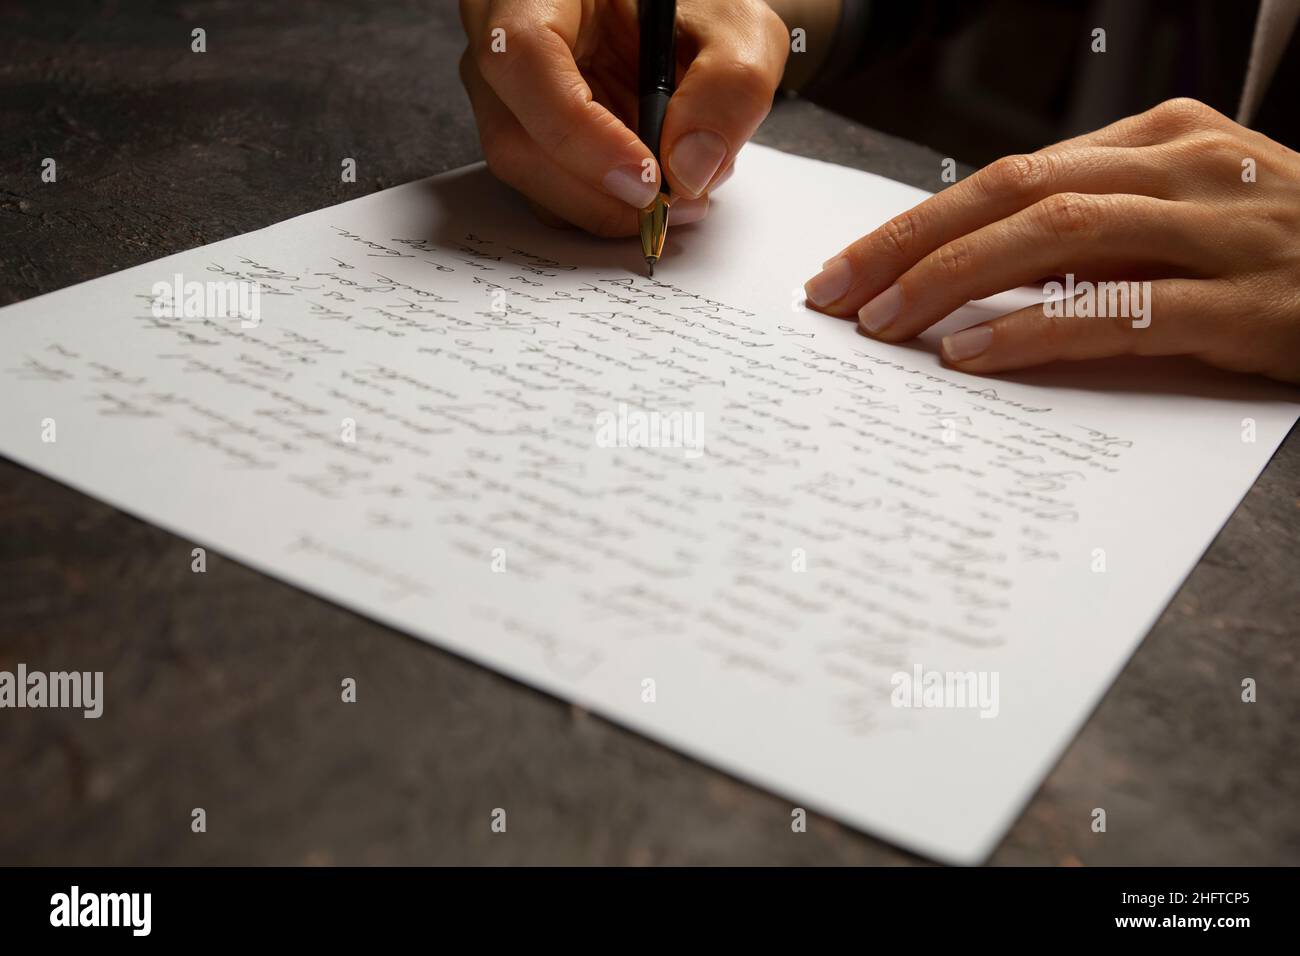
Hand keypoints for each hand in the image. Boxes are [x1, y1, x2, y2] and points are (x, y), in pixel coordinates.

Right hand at [458, 0, 788, 235]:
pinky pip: (548, 188)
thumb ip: (730, 87)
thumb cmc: (699, 10)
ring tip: (678, 196)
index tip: (646, 177)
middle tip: (673, 204)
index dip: (579, 130)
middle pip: (514, 138)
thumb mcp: (738, 29)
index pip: (523, 58)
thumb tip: (689, 171)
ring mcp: (506, 94)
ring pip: (528, 176)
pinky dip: (603, 204)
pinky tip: (654, 189)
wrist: (688, 23)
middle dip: (598, 191)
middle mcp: (504, 40)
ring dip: (604, 205)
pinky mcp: (527, 135)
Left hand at [803, 98, 1299, 384]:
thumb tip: (972, 265)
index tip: (848, 265)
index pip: (1010, 174)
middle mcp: (1183, 168)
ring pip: (1056, 240)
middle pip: (1014, 195)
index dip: (917, 222)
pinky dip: (1035, 329)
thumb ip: (1094, 226)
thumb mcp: (1183, 211)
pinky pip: (1119, 311)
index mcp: (1158, 139)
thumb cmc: (1274, 252)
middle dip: (909, 246)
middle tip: (835, 295)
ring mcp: (1219, 231)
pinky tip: (972, 352)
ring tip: (883, 324)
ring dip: (953, 281)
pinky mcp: (1245, 304)